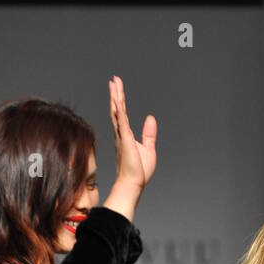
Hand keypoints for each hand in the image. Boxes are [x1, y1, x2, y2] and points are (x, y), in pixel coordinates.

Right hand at [109, 75, 156, 192]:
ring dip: (116, 97)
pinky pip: (122, 121)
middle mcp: (121, 134)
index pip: (122, 114)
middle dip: (116, 94)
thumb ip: (149, 134)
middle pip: (117, 110)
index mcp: (125, 136)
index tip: (117, 88)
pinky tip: (117, 99)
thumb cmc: (139, 171)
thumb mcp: (148, 149)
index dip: (119, 101)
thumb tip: (150, 118)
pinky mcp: (125, 139)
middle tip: (114, 80)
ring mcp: (122, 136)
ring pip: (118, 112)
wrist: (134, 183)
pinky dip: (119, 109)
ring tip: (114, 83)